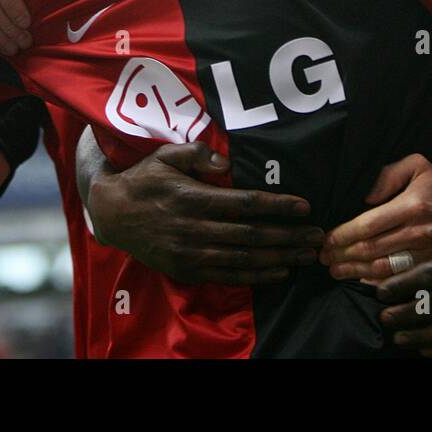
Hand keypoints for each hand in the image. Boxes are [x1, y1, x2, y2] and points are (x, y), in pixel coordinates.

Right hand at [87, 142, 325, 286]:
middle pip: (253, 234)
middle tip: (318, 237)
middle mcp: (196, 229)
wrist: (112, 215)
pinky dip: (257, 276)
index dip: (278, 206)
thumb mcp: (165, 156)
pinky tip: (279, 272)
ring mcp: (192, 253)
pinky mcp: (188, 270)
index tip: (305, 207)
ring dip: (280, 258)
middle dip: (289, 236)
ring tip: (306, 256)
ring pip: (245, 259)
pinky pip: (229, 276)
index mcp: (194, 199)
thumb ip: (196, 154)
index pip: (246, 203)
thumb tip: (225, 164)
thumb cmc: (145, 180)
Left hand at [320, 154, 431, 283]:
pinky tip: (359, 281)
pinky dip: (375, 284)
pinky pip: (399, 282)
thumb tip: (367, 197)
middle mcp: (418, 233)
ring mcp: (426, 257)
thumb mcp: (420, 167)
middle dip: (342, 255)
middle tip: (324, 258)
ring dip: (354, 271)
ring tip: (336, 271)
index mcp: (412, 206)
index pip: (368, 223)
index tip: (327, 240)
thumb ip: (389, 174)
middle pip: (370, 249)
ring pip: (381, 269)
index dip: (343, 234)